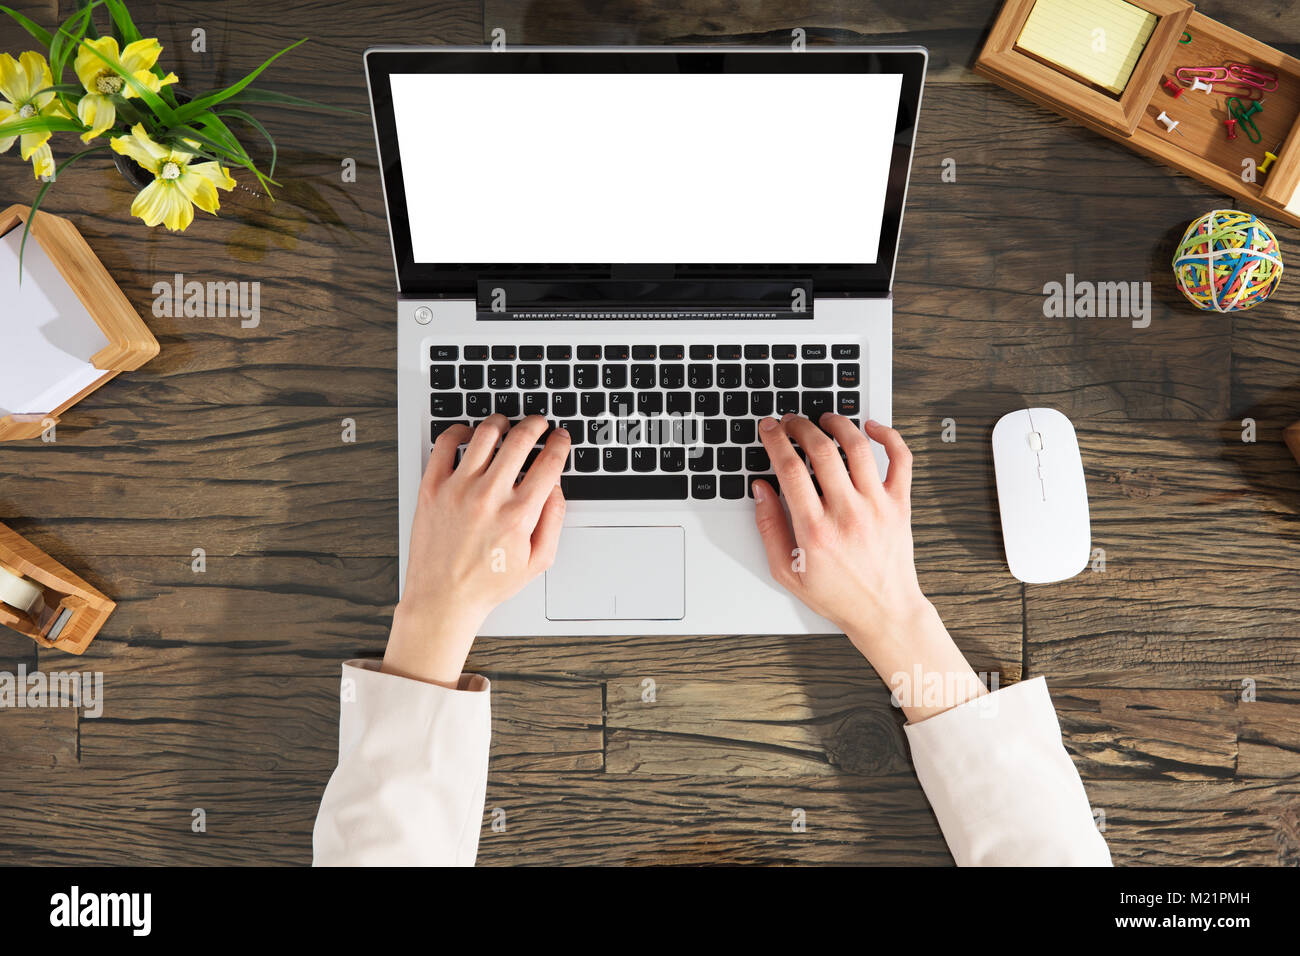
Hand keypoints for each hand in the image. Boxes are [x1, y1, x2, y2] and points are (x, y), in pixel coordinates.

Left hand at [383, 414, 569, 687]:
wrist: (443, 598)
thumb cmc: (487, 583)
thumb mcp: (537, 562)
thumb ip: (554, 522)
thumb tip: (556, 489)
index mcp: (518, 515)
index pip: (548, 462)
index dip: (559, 443)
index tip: (559, 437)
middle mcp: (489, 496)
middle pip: (519, 439)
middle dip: (535, 425)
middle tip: (538, 424)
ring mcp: (458, 489)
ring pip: (484, 434)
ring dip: (500, 422)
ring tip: (505, 424)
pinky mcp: (432, 488)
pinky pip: (444, 444)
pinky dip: (458, 431)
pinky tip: (468, 434)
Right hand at [752, 414, 985, 720]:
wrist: (884, 611)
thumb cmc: (838, 595)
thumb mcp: (787, 572)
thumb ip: (769, 528)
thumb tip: (761, 490)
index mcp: (816, 530)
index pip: (790, 469)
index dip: (775, 440)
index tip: (769, 429)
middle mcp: (847, 513)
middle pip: (821, 450)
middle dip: (800, 426)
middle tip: (791, 421)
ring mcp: (877, 506)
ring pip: (858, 447)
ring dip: (838, 423)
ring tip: (825, 418)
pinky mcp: (900, 505)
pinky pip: (900, 459)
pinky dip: (888, 436)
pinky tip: (872, 427)